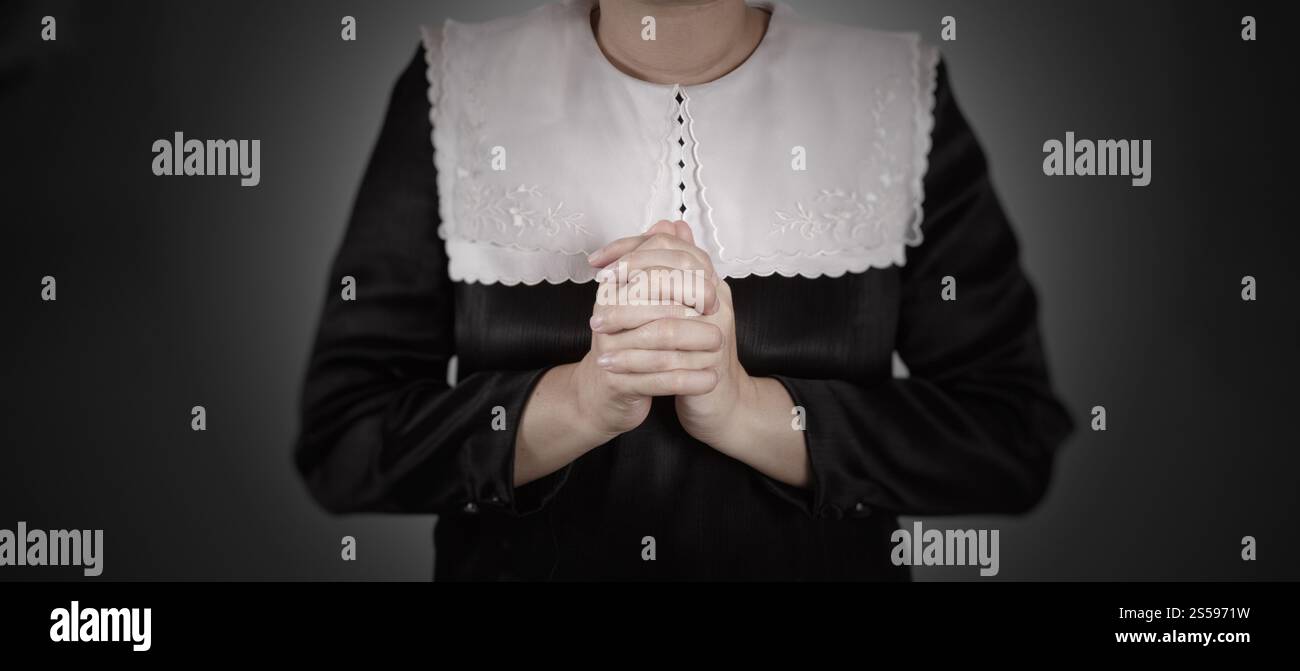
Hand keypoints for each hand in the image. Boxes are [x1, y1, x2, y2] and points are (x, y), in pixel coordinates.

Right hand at [515, 220, 724, 485]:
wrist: (607, 395)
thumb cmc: (631, 342)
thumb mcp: (647, 300)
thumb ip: (662, 263)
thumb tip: (674, 223)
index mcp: (614, 293)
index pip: (650, 275)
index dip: (685, 280)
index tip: (715, 290)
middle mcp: (606, 318)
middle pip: (654, 306)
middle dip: (692, 309)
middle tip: (720, 313)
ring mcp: (610, 352)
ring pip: (658, 344)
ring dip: (694, 344)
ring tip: (719, 345)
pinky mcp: (616, 383)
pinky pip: (656, 381)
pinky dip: (687, 381)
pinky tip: (709, 381)